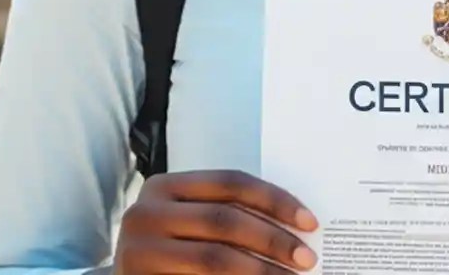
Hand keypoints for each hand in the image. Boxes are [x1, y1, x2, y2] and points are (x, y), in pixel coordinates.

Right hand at [113, 169, 318, 273]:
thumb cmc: (170, 251)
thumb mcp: (191, 222)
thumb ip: (229, 216)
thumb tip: (297, 225)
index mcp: (164, 186)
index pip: (231, 182)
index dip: (274, 200)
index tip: (309, 222)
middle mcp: (145, 213)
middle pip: (225, 219)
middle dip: (272, 240)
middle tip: (306, 258)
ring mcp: (138, 251)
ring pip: (214, 257)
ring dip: (260, 271)